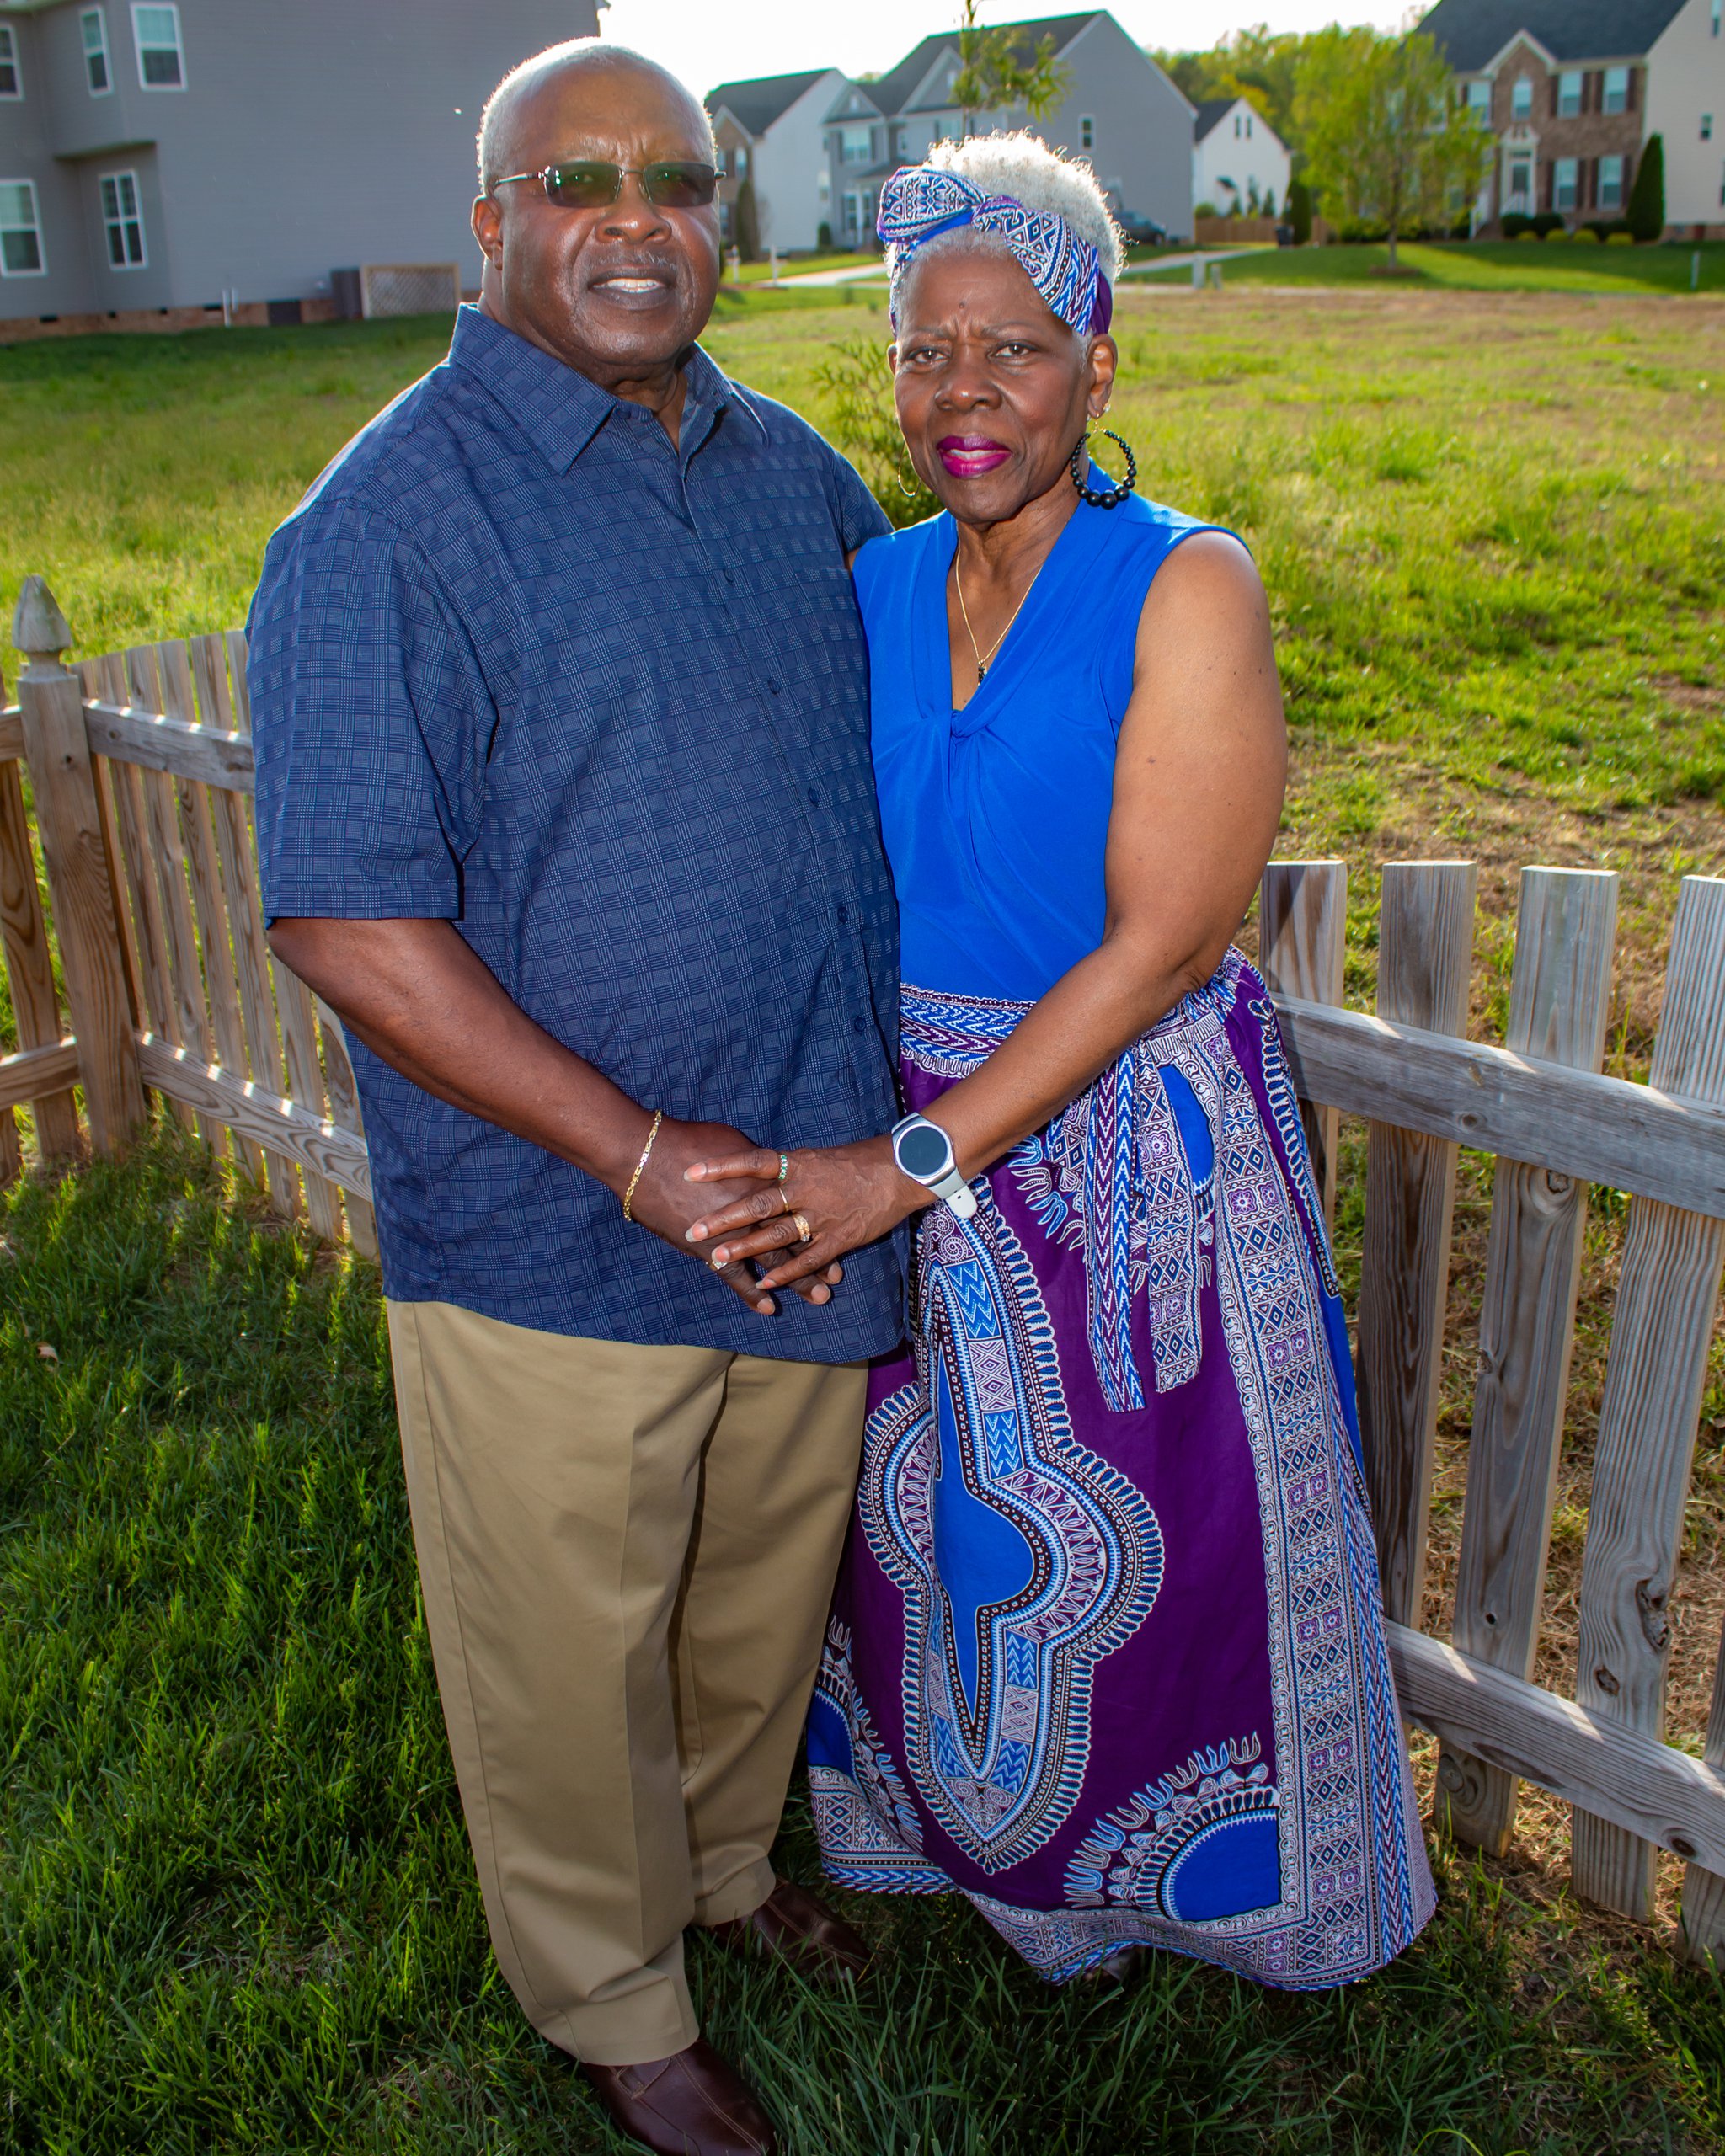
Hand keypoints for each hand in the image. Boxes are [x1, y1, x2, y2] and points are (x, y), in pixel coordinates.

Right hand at [628, 1117, 844, 1313]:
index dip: (822, 1224)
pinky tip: (770, 1308)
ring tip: (821, 1296)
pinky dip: (753, 1293)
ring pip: (776, 1260)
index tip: (841, 1235)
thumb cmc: (688, 1142)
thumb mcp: (732, 1145)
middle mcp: (758, 1209)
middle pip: (797, 1237)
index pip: (802, 1208)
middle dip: (820, 1259)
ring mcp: (736, 1232)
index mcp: (766, 1181)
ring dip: (799, 1280)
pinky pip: (737, 1277)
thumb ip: (755, 1163)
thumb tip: (768, 1169)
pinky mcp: (710, 1250)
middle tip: (837, 1277)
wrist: (646, 1157)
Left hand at [683, 1137, 927, 1292]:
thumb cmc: (856, 1162)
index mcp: (799, 1164)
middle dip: (724, 1219)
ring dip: (746, 1249)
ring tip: (718, 1260)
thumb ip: (786, 1170)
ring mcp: (821, 1216)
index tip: (691, 1173)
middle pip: (758, 1204)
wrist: (901, 1172)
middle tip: (694, 1230)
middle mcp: (806, 1189)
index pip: (754, 1162)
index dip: (722, 1167)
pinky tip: (764, 1284)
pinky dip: (786, 1273)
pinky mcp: (839, 1238)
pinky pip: (808, 1259)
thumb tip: (753, 1173)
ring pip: (777, 1234)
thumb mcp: (816, 1158)